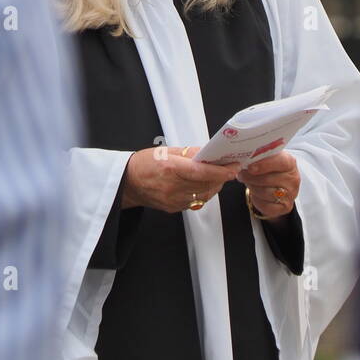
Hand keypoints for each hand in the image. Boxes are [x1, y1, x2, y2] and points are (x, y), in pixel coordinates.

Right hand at [122, 146, 240, 213]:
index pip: (201, 172)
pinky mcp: (173, 208)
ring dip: (214, 186)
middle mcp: (172, 187)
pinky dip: (203, 193)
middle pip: (206, 184)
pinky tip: (203, 184)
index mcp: (170, 168)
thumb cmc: (144, 164)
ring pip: (204, 195)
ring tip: (218, 176)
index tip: (232, 168)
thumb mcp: (165, 151)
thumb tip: (207, 153)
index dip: (220, 171)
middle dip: (221, 177)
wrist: (127, 183)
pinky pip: (195, 202)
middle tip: (228, 168)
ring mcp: (173, 200)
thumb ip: (189, 153)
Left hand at [237, 151, 299, 219]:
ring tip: (247, 182)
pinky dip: (256, 200)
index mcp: (290, 163)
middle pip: (268, 179)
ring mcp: (291, 195)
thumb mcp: (268, 158)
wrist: (278, 184)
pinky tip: (255, 194)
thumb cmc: (270, 168)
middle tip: (241, 174)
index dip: (264, 165)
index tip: (250, 167)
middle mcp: (293, 179)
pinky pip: (266, 206)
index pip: (280, 162)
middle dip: (250, 177)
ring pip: (265, 193)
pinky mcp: (285, 207)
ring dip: (252, 187)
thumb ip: (259, 157)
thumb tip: (241, 160)